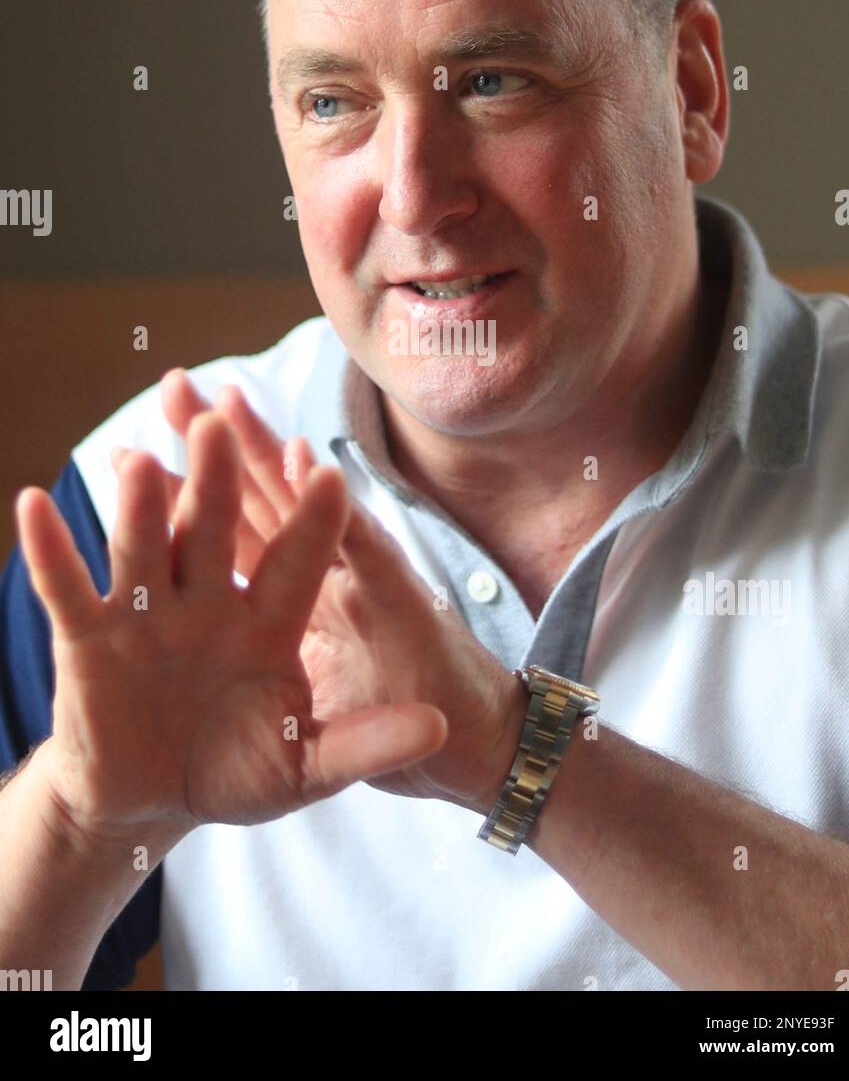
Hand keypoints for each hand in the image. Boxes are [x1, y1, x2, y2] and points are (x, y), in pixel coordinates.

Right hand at [15, 413, 447, 848]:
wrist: (155, 799)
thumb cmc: (237, 770)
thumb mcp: (306, 764)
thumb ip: (367, 742)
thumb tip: (437, 728)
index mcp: (270, 619)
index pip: (296, 559)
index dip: (311, 519)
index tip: (327, 471)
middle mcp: (210, 600)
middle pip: (217, 529)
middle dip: (219, 479)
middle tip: (224, 419)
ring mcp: (148, 612)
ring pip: (146, 547)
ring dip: (142, 506)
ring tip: (141, 460)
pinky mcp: (90, 636)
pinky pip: (69, 587)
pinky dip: (52, 551)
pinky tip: (33, 502)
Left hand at [113, 369, 527, 813]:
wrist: (472, 747)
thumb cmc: (394, 711)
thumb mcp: (312, 691)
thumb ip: (277, 652)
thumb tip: (212, 638)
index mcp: (292, 594)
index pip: (234, 528)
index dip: (190, 489)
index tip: (134, 452)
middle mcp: (322, 572)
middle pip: (259, 496)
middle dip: (217, 444)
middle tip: (171, 386)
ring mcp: (361, 578)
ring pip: (306, 504)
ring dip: (268, 452)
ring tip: (226, 401)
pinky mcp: (401, 601)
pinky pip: (366, 549)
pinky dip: (339, 510)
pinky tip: (312, 468)